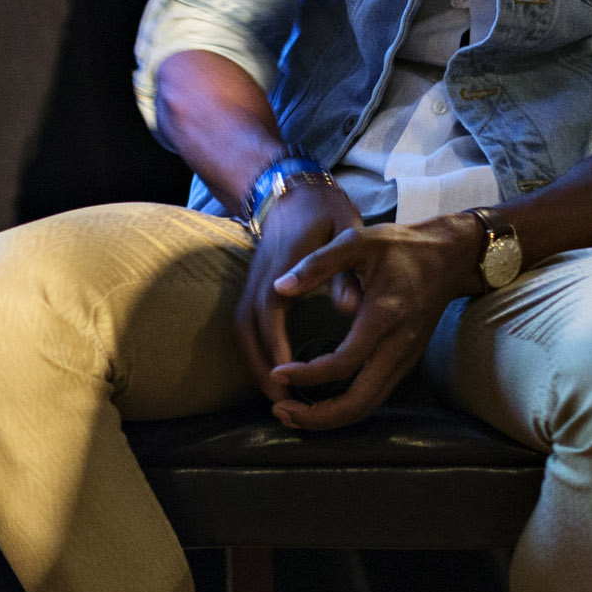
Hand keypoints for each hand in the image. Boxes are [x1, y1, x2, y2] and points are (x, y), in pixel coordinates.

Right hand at [234, 181, 364, 391]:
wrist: (292, 190)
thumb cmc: (324, 212)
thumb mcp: (345, 231)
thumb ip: (345, 270)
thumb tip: (350, 308)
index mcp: (283, 269)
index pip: (271, 316)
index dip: (277, 350)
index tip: (289, 379)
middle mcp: (260, 279)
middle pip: (248, 331)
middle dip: (260, 367)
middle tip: (281, 401)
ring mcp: (253, 283)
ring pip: (242, 330)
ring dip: (254, 363)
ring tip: (275, 394)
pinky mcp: (254, 287)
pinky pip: (246, 325)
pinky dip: (254, 350)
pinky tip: (270, 369)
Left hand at [261, 212, 486, 428]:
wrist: (451, 257)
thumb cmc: (401, 246)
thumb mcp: (357, 242)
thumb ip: (317, 263)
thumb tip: (279, 287)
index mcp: (383, 316)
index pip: (344, 363)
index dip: (308, 375)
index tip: (278, 372)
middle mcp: (397, 346)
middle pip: (359, 402)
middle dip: (318, 416)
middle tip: (280, 411)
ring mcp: (404, 358)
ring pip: (368, 406)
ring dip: (329, 417)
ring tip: (292, 415)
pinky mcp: (404, 362)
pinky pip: (374, 397)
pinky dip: (345, 408)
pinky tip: (318, 403)